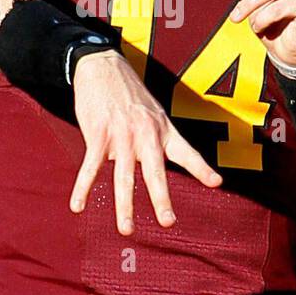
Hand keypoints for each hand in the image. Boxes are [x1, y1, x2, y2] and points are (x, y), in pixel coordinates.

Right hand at [70, 51, 222, 235]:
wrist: (102, 65)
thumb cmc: (128, 93)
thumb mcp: (152, 111)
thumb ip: (156, 140)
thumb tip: (150, 171)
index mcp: (162, 129)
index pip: (187, 152)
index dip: (202, 169)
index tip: (217, 183)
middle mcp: (145, 134)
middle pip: (155, 172)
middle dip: (162, 199)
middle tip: (168, 222)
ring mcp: (121, 135)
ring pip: (124, 177)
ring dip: (125, 206)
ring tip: (127, 229)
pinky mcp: (98, 134)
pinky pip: (91, 167)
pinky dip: (83, 188)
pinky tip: (78, 206)